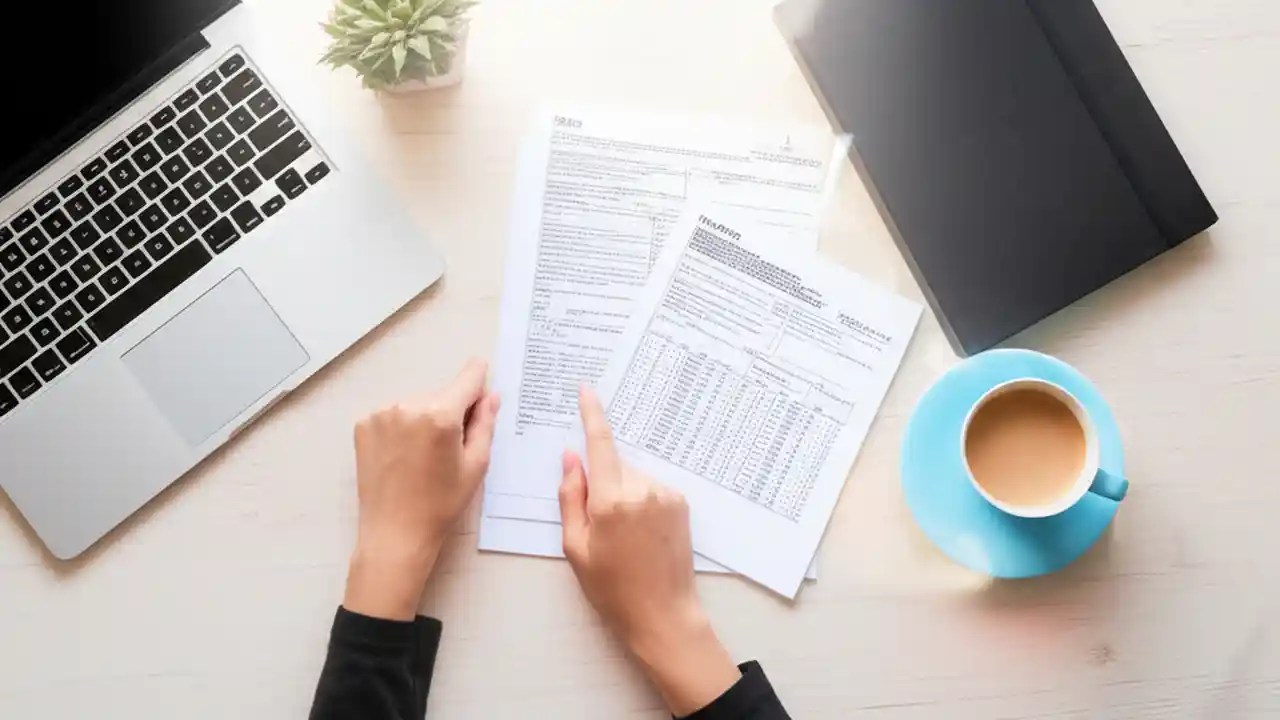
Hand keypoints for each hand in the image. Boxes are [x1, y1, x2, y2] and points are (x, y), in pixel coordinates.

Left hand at [343, 358, 499, 620]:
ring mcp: (382, 414)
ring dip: (424, 419)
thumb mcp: (475, 465)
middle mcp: (409, 406)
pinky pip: (393, 415)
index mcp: (441, 415)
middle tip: (450, 448)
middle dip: (450, 411)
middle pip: (441, 395)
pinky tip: (403, 455)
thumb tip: (491, 395)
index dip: (479, 378)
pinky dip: (401, 427)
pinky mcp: (364, 425)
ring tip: (423, 456)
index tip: (481, 378)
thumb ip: (485, 424)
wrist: (394, 533)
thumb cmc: (441, 503)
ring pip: (416, 404)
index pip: (468, 378)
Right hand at [559, 386, 739, 716]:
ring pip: (633, 477)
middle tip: (601, 527)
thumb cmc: (612, 588)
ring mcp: (666, 494)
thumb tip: (571, 458)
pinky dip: (642, 502)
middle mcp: (642, 489)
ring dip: (624, 494)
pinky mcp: (681, 502)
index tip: (587, 389)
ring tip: (626, 538)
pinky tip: (643, 535)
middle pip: (614, 466)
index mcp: (611, 500)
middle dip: (603, 483)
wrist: (663, 614)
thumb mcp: (576, 547)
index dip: (592, 413)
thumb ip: (570, 497)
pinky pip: (652, 488)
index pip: (599, 444)